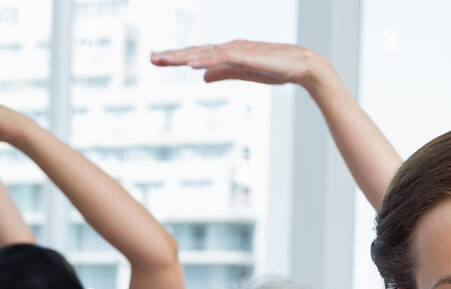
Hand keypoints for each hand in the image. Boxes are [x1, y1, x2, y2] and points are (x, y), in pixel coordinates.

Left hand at [150, 40, 327, 88]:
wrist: (300, 66)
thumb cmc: (275, 69)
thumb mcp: (242, 73)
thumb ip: (221, 73)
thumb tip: (202, 77)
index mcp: (226, 53)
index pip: (196, 55)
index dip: (176, 58)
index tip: (157, 60)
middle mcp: (227, 48)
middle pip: (194, 52)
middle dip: (172, 56)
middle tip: (150, 59)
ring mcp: (236, 50)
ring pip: (203, 53)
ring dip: (183, 57)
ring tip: (163, 60)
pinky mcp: (245, 55)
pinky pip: (221, 58)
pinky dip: (204, 60)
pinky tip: (191, 64)